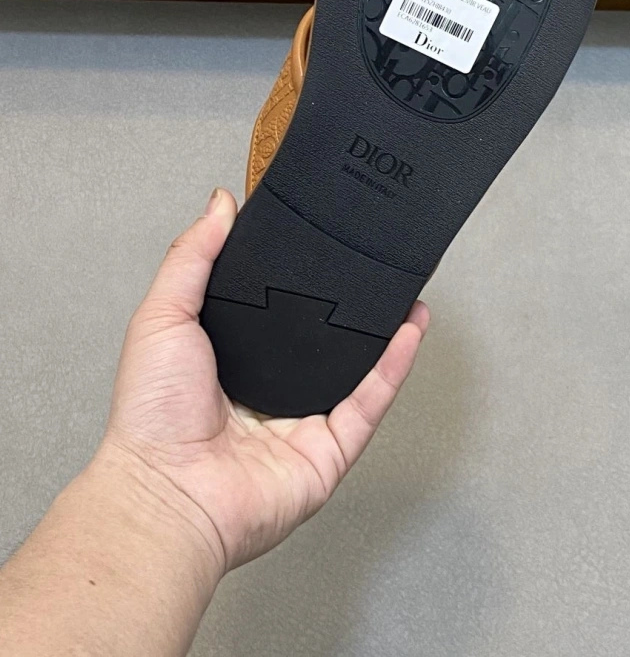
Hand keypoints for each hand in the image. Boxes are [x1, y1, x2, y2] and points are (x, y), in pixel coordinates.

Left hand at [101, 188, 428, 575]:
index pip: (274, 311)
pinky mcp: (329, 450)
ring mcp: (302, 422)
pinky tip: (410, 330)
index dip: (299, 279)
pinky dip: (394, 367)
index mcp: (230, 360)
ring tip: (407, 292)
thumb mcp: (163, 315)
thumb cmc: (151, 416)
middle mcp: (269, 392)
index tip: (320, 243)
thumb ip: (193, 257)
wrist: (166, 491)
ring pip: (356, 370)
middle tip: (372, 267)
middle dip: (350, 308)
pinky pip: (370, 402)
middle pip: (320, 342)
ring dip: (385, 334)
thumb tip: (220, 205)